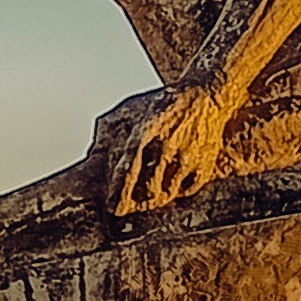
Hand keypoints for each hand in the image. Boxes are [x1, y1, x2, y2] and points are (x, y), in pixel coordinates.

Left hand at [98, 84, 230, 216]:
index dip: (120, 188)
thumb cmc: (167, 103)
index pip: (130, 164)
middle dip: (137, 201)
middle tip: (129, 207)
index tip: (113, 206)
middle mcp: (168, 143)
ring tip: (148, 199)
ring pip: (167, 192)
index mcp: (148, 128)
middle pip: (149, 185)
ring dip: (155, 198)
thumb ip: (110, 128)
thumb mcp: (133, 108)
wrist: (207, 93)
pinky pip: (187, 190)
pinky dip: (177, 193)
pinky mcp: (205, 163)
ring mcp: (188, 155)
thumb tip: (93, 153)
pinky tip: (170, 187)